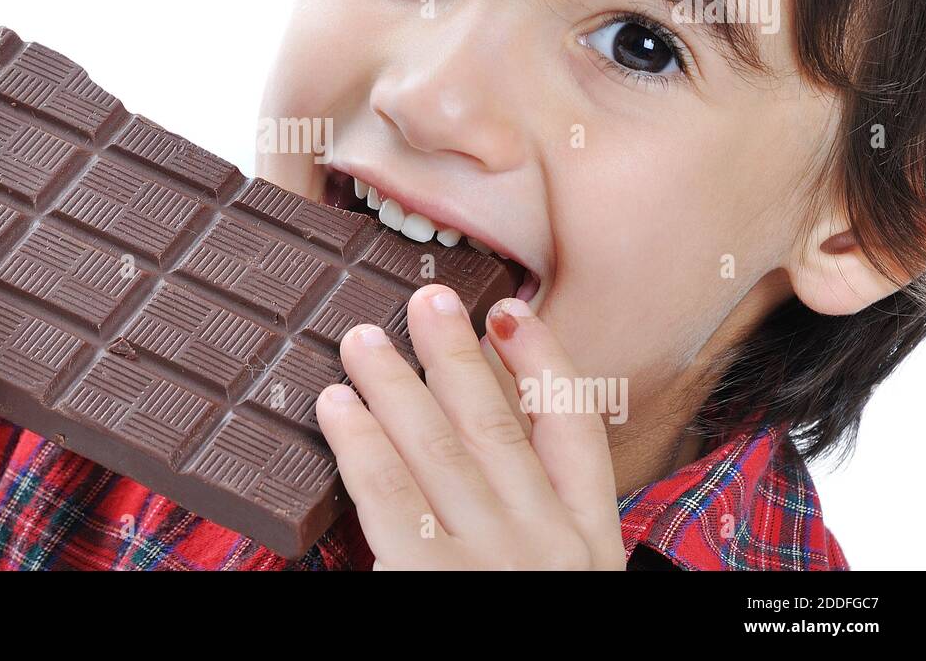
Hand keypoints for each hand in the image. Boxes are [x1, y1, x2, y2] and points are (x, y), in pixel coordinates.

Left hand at [316, 286, 625, 569]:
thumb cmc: (517, 631)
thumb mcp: (554, 574)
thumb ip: (529, 514)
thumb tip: (473, 427)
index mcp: (589, 538)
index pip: (577, 428)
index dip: (543, 359)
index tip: (511, 311)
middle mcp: (548, 542)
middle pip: (496, 425)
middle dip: (454, 354)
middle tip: (426, 298)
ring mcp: (492, 560)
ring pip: (436, 447)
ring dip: (393, 383)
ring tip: (362, 339)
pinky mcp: (432, 578)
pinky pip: (388, 492)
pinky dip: (359, 440)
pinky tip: (335, 405)